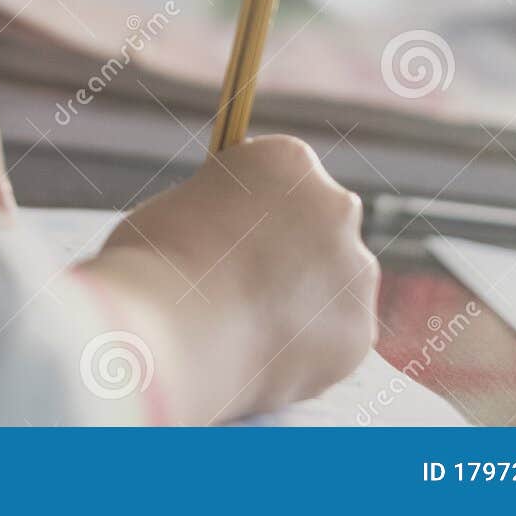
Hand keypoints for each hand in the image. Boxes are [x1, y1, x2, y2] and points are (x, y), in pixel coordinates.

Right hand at [77, 134, 378, 423]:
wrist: (176, 335)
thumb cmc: (155, 265)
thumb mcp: (178, 209)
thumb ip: (217, 213)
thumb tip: (222, 232)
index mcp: (287, 160)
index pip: (281, 174)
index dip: (254, 204)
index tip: (235, 229)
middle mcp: (335, 204)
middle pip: (319, 223)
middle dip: (292, 249)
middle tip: (245, 282)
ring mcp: (355, 269)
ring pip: (332, 285)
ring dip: (303, 300)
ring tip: (245, 327)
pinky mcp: (359, 329)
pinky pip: (332, 338)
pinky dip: (305, 349)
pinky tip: (263, 356)